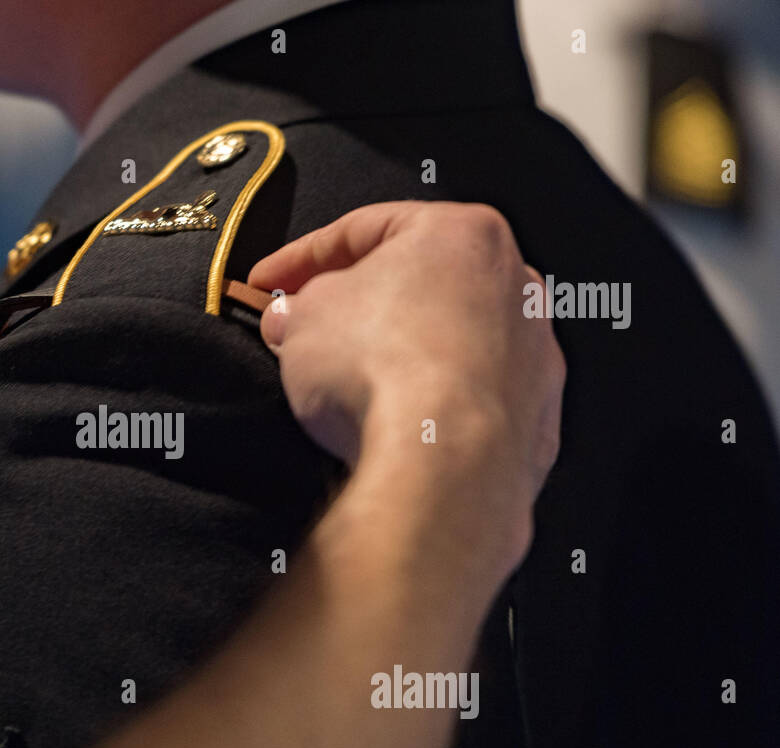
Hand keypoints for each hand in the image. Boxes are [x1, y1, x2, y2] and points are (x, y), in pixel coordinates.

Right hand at [249, 201, 564, 569]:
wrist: (440, 459)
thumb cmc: (388, 373)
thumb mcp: (303, 317)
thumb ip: (299, 307)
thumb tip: (294, 319)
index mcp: (462, 232)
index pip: (363, 230)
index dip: (301, 258)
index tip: (272, 284)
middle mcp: (512, 284)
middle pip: (416, 283)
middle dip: (356, 306)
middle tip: (307, 331)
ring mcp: (532, 353)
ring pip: (448, 341)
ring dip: (399, 355)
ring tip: (348, 386)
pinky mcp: (533, 416)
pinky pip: (470, 399)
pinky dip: (434, 405)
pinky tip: (396, 423)